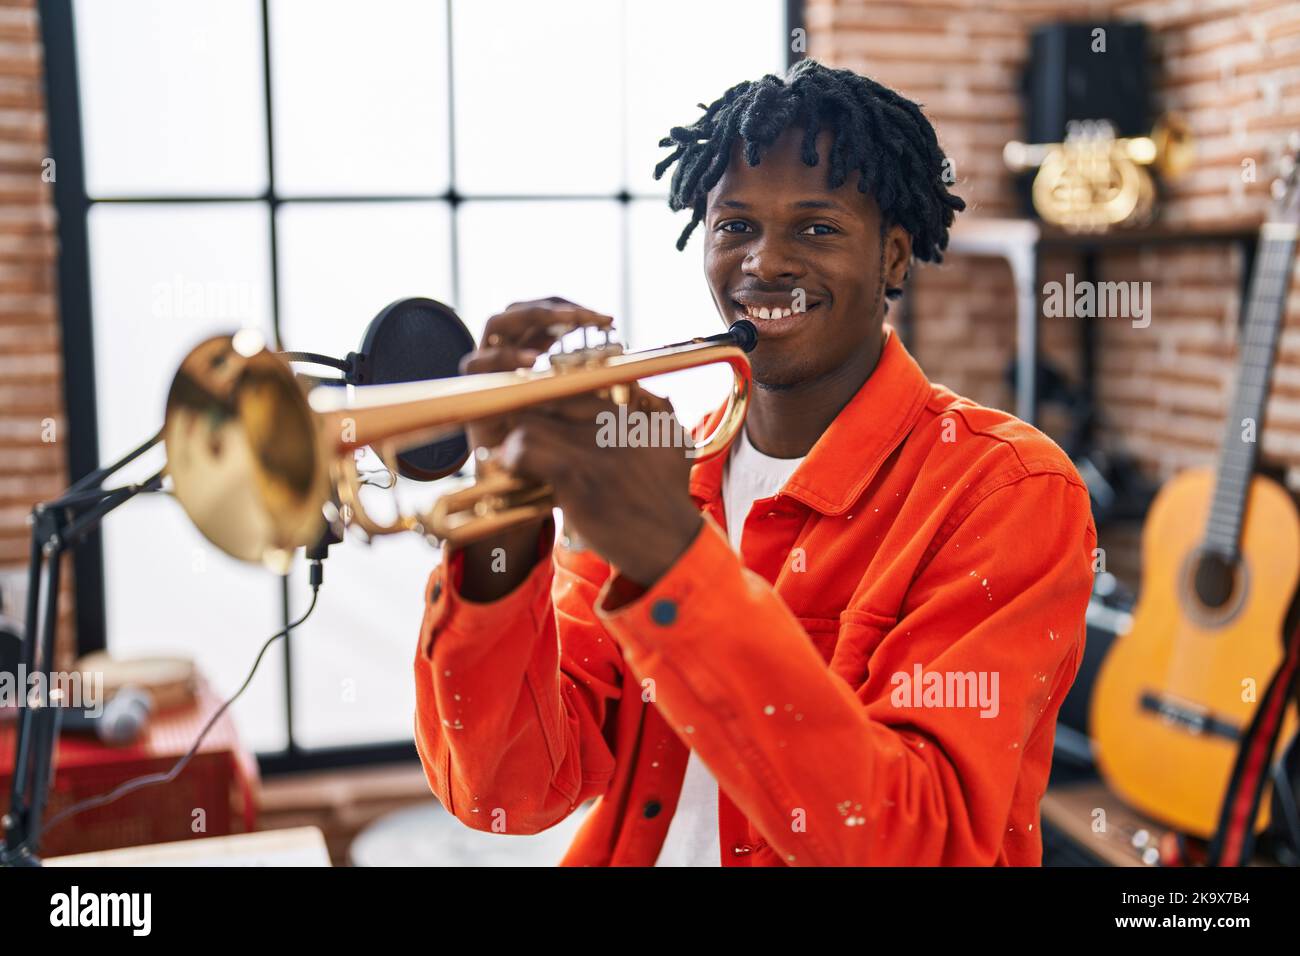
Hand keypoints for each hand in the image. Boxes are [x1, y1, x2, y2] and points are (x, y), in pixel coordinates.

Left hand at [462, 297, 701, 586]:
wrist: (673, 543)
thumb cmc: (670, 499)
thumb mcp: (676, 445)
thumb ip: (659, 412)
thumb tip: (645, 390)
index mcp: (633, 412)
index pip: (578, 385)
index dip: (551, 395)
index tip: (541, 410)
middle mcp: (612, 423)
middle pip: (549, 398)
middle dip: (528, 411)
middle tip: (516, 427)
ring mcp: (592, 448)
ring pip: (531, 421)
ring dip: (517, 436)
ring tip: (512, 451)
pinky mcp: (575, 475)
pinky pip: (526, 450)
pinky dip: (512, 457)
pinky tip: (513, 467)